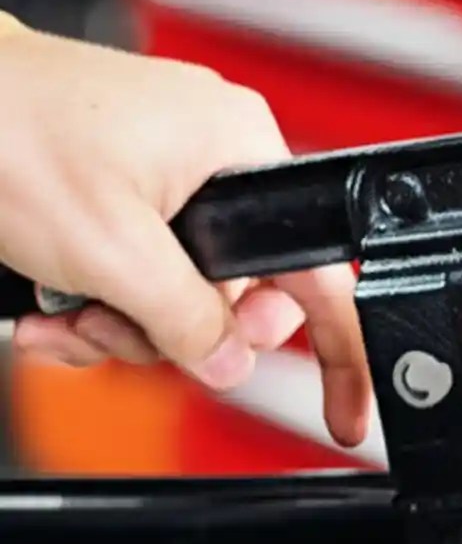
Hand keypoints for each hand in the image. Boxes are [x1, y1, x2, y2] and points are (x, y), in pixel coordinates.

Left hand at [0, 24, 369, 444]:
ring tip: (69, 317)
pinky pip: (148, 266)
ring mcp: (176, 170)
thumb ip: (187, 321)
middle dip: (178, 337)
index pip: (320, 274)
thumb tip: (229, 363)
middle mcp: (221, 157)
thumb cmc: (5, 128)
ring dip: (126, 326)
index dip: (337, 354)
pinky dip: (105, 299)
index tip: (345, 415)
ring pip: (186, 290)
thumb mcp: (112, 252)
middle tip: (123, 336)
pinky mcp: (133, 184)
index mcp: (244, 152)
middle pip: (243, 294)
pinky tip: (59, 305)